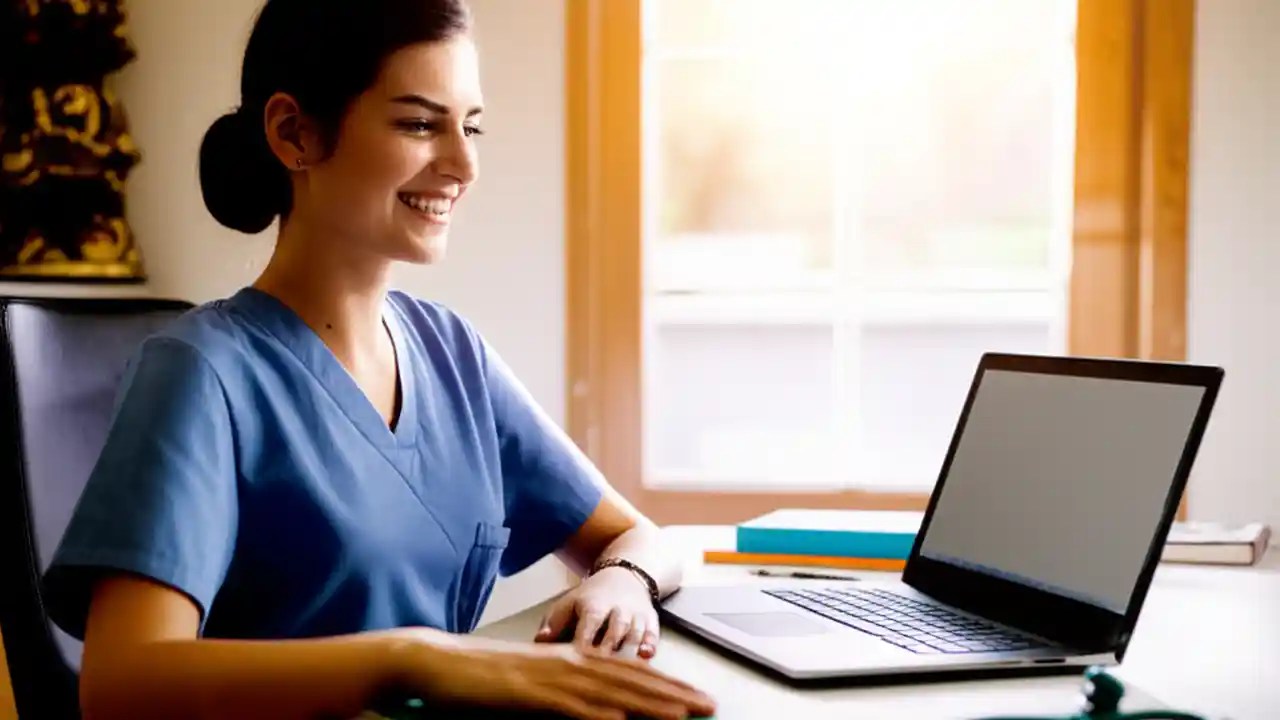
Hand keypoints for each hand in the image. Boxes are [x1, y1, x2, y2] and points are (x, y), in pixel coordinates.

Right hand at [402, 634, 716, 719]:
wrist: (436, 662)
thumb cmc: (479, 678)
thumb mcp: (530, 682)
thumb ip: (561, 693)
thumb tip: (596, 710)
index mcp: (569, 658)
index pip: (628, 670)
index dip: (666, 683)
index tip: (695, 695)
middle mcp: (568, 663)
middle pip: (632, 678)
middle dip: (675, 693)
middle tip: (710, 705)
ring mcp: (550, 678)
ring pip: (613, 692)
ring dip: (653, 704)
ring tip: (686, 714)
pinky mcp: (530, 696)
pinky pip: (573, 708)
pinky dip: (602, 715)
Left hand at [535, 567, 660, 658]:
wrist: (623, 576)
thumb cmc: (591, 598)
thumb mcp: (569, 603)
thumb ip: (553, 623)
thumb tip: (539, 642)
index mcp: (594, 605)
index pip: (589, 625)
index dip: (584, 643)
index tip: (577, 661)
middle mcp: (617, 609)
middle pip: (614, 630)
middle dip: (607, 649)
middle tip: (599, 671)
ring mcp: (635, 615)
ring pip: (634, 632)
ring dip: (627, 649)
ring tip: (620, 670)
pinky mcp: (651, 620)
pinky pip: (653, 633)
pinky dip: (650, 644)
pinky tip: (645, 656)